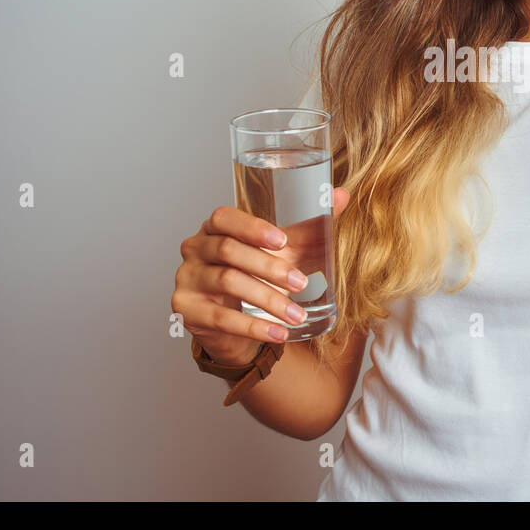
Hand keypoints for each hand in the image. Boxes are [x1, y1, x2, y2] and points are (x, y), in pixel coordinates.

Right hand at [172, 187, 349, 364]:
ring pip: (227, 283)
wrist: (235, 324)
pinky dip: (254, 327)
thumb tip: (342, 196)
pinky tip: (278, 333)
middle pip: (228, 250)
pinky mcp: (186, 310)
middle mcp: (195, 248)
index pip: (224, 217)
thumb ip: (309, 227)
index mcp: (215, 226)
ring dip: (267, 299)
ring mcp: (187, 279)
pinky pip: (221, 318)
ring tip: (297, 315)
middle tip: (302, 283)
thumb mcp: (283, 252)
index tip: (283, 241)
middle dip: (269, 267)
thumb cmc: (258, 275)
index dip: (252, 227)